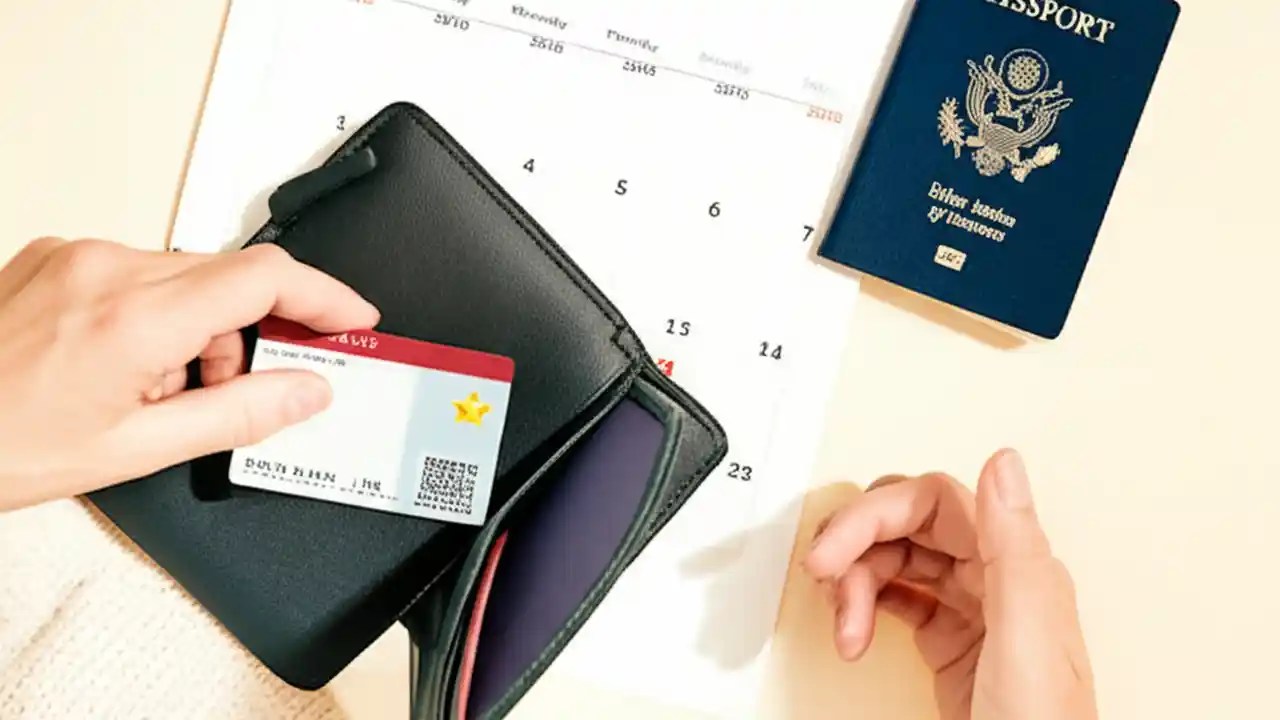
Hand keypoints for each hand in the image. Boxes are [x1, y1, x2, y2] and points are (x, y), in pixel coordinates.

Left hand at [0, 238, 378, 510]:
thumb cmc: (0, 445)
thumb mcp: (136, 451)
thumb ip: (239, 415)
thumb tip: (306, 392)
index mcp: (134, 317)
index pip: (264, 278)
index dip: (326, 296)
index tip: (355, 319)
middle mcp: (106, 268)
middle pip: (228, 278)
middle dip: (252, 333)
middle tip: (243, 389)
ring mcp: (76, 255)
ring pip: (185, 277)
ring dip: (200, 329)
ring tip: (160, 390)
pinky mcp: (55, 255)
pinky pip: (140, 272)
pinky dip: (158, 315)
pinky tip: (127, 363)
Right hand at [804, 449, 1095, 719]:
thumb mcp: (1024, 636)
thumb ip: (1012, 546)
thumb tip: (1003, 461)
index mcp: (1017, 564)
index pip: (933, 501)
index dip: (875, 514)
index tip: (834, 552)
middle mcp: (994, 579)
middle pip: (906, 524)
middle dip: (856, 545)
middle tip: (823, 576)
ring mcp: (970, 610)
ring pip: (895, 559)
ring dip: (854, 583)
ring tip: (845, 628)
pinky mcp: (949, 642)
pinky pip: (896, 598)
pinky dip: (864, 607)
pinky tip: (855, 630)